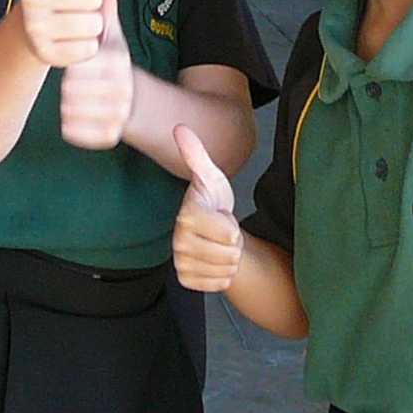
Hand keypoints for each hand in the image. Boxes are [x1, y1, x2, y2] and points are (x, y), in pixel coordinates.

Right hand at [169, 124, 243, 291]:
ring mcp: (182, 263)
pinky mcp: (187, 280)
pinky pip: (219, 284)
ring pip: (226, 270)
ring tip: (218, 244)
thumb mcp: (211, 176)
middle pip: (229, 254)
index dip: (233, 227)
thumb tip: (180, 128)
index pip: (228, 234)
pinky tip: (214, 260)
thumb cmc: (213, 202)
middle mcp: (179, 242)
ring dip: (228, 259)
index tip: (222, 216)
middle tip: (221, 232)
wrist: (211, 232)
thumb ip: (196, 154)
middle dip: (232, 244)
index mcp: (187, 216)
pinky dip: (223, 275)